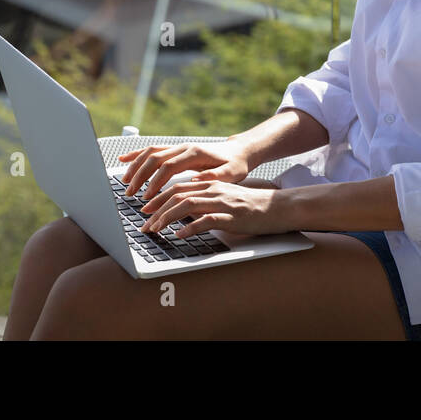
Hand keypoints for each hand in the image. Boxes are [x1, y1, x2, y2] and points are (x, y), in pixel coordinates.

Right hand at [116, 140, 251, 198]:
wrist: (239, 151)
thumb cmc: (236, 164)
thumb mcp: (232, 174)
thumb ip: (216, 177)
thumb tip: (197, 180)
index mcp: (195, 153)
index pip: (169, 166)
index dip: (155, 181)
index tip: (147, 196)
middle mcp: (184, 147)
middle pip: (154, 158)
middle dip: (140, 176)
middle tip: (130, 194)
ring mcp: (178, 147)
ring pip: (150, 152)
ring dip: (135, 166)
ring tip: (125, 183)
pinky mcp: (176, 149)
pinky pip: (153, 149)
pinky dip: (137, 154)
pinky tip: (124, 160)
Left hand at [137, 179, 293, 237]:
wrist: (277, 207)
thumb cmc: (250, 206)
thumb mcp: (223, 199)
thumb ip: (203, 203)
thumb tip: (181, 214)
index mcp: (210, 185)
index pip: (177, 187)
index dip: (158, 198)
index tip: (145, 210)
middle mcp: (213, 190)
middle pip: (177, 195)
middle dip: (156, 210)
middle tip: (143, 224)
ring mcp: (222, 202)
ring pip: (187, 205)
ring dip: (167, 218)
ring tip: (155, 229)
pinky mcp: (231, 216)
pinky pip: (206, 220)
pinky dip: (190, 227)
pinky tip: (180, 235)